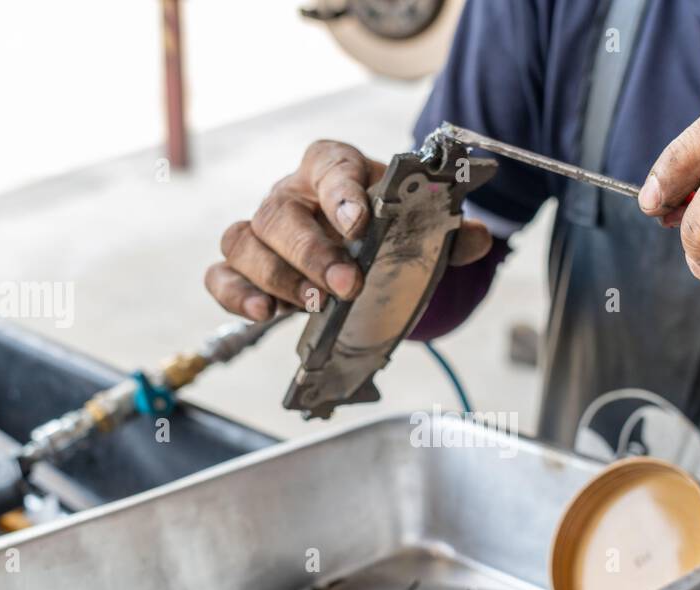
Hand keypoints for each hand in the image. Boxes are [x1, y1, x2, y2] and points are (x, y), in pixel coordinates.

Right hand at [207, 140, 493, 321]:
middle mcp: (291, 195)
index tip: (360, 221)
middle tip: (346, 286)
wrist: (362, 246)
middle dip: (312, 253)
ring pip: (243, 240)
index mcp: (333, 169)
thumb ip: (449, 233)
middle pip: (280, 212)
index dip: (340, 190)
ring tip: (312, 307)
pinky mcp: (246, 268)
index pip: (329, 164)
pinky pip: (222, 274)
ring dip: (275, 277)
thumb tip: (477, 239)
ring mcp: (263, 231)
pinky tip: (267, 315)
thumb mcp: (421, 228)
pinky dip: (235, 294)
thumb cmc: (386, 229)